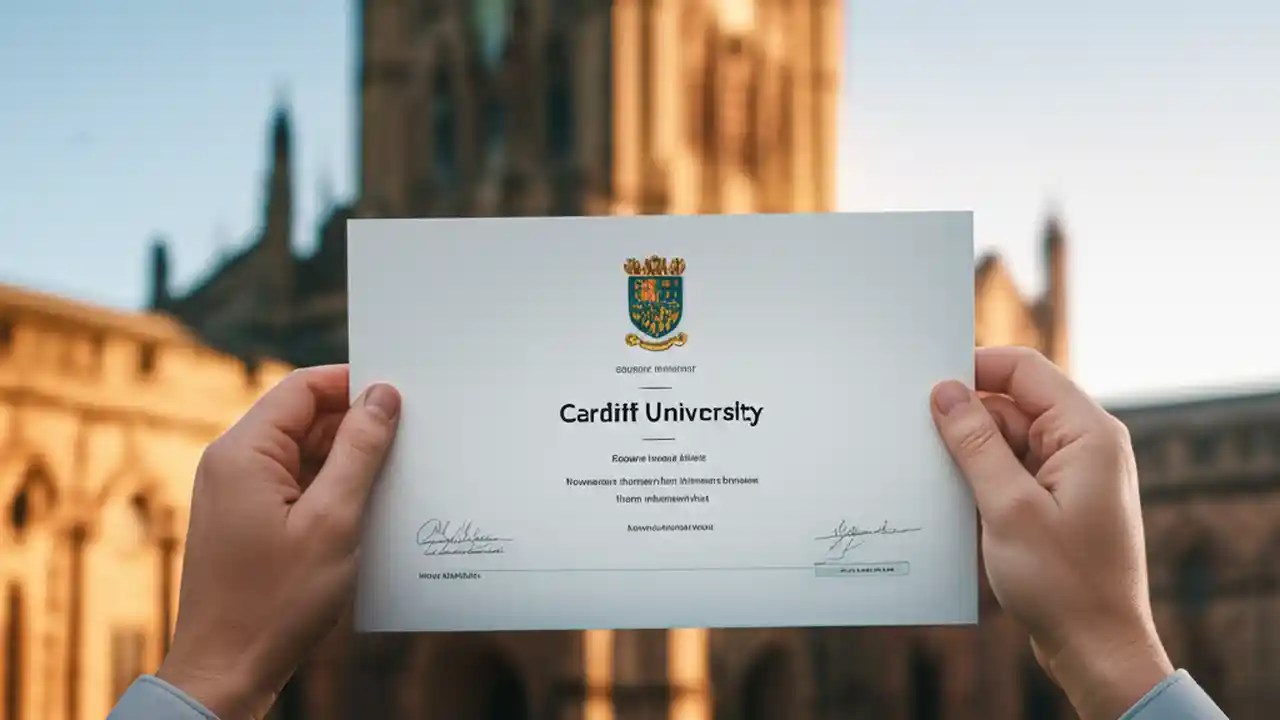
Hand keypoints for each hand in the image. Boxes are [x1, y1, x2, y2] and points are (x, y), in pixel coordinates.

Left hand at [156, 366, 400, 718]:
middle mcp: (232, 464)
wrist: (226, 671)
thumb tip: (382, 396)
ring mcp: (236, 494)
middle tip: (406, 444)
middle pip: (303, 418)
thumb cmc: (276, 602)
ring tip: (388, 484)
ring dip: (346, 462)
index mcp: (243, 453)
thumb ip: (360, 451)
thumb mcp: (333, 520)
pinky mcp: (246, 521)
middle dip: (355, 426)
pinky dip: (330, 489)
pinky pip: (295, 484)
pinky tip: (362, 513)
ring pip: (302, 452)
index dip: (353, 385)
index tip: (400, 397)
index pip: (303, 388)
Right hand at [930, 347, 1171, 719]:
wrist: (1098, 649)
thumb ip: (974, 443)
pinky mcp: (1059, 499)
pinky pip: (1014, 467)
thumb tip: (944, 392)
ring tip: (937, 473)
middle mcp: (1086, 444)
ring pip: (1009, 436)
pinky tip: (956, 495)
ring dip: (972, 450)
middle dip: (967, 415)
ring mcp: (1073, 472)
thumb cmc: (1063, 583)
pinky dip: (983, 475)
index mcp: (1088, 433)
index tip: (925, 384)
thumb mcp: (1008, 507)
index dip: (974, 368)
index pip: (1024, 370)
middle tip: (918, 433)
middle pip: (1013, 401)